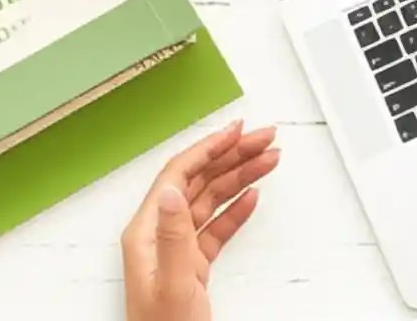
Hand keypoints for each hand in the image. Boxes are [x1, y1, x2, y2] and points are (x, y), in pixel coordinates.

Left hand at [122, 120, 280, 320]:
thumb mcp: (173, 285)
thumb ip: (174, 235)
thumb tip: (173, 189)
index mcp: (147, 232)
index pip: (179, 174)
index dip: (209, 147)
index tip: (235, 130)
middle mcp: (159, 234)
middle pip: (199, 181)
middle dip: (233, 155)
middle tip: (263, 138)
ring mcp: (176, 249)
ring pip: (211, 201)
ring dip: (240, 177)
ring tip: (269, 160)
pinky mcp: (192, 265)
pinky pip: (216, 227)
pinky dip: (236, 210)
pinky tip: (253, 197)